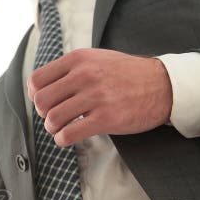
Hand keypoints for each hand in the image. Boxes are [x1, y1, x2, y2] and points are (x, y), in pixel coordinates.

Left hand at [27, 48, 172, 146]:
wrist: (163, 85)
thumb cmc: (125, 74)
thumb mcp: (96, 59)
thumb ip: (69, 69)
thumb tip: (38, 88)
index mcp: (78, 59)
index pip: (36, 80)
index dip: (35, 96)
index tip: (46, 102)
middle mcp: (85, 75)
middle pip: (41, 102)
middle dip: (44, 114)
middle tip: (55, 117)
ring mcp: (96, 97)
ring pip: (53, 119)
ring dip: (53, 129)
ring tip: (62, 128)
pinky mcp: (106, 118)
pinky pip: (68, 135)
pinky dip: (63, 140)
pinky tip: (69, 138)